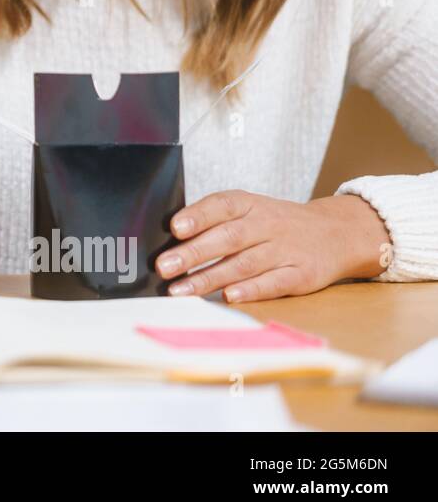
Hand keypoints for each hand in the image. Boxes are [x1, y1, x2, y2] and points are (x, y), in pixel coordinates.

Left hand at [155, 191, 392, 302]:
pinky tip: (228, 297)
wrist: (336, 233)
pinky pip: (273, 282)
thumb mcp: (250, 210)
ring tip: (180, 290)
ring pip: (244, 264)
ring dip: (210, 278)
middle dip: (193, 253)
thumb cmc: (278, 223)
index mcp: (250, 205)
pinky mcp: (301, 275)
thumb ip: (215, 221)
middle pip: (227, 238)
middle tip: (164, 266)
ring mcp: (285, 250)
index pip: (222, 205)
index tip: (174, 228)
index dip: (198, 216)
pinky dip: (251, 290)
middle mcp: (267, 225)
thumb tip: (171, 241)